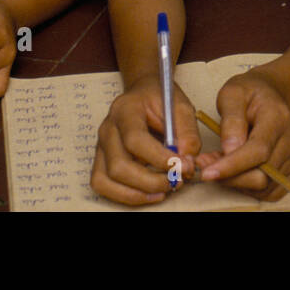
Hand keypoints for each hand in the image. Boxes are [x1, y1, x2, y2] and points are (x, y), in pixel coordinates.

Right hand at [90, 74, 201, 204]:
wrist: (143, 93)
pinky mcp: (101, 160)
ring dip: (137, 193)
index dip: (158, 158)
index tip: (181, 166)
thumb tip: (186, 163)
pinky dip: (126, 196)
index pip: (135, 139)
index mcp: (125, 110)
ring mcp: (101, 146)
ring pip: (106, 180)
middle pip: (119, 166)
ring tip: (165, 189)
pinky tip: (150, 193)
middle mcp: (108, 129)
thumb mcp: (181, 107)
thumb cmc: (160, 99)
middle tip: (177, 181)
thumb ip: (188, 133)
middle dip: (151, 181)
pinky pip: (102, 185)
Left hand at [196, 71, 289, 200]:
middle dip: (229, 176)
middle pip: (262, 175)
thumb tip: (230, 151)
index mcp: (277, 118)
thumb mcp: (232, 93)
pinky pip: (269, 191)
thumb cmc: (248, 92)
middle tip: (206, 163)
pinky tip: (235, 170)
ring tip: (218, 162)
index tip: (207, 172)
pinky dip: (248, 186)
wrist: (270, 93)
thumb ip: (231, 120)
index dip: (232, 166)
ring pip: (264, 186)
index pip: (258, 151)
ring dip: (236, 181)